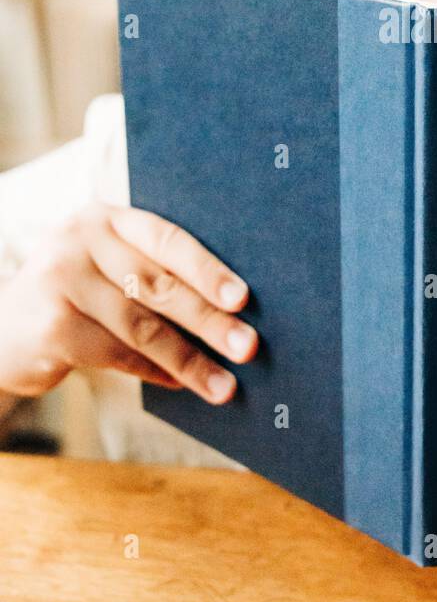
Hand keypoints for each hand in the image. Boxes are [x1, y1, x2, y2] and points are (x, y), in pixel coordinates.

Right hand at [0, 204, 255, 403]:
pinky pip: (118, 354)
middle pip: (159, 285)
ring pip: (141, 326)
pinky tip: (180, 383)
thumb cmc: (76, 297)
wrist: (2, 329)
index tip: (243, 298)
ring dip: (188, 359)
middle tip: (247, 346)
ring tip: (223, 383)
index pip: (167, 238)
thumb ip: (153, 272)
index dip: (208, 269)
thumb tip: (231, 309)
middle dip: (209, 320)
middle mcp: (80, 240)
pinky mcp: (52, 326)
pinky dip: (155, 371)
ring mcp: (61, 281)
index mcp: (106, 218)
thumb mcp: (107, 267)